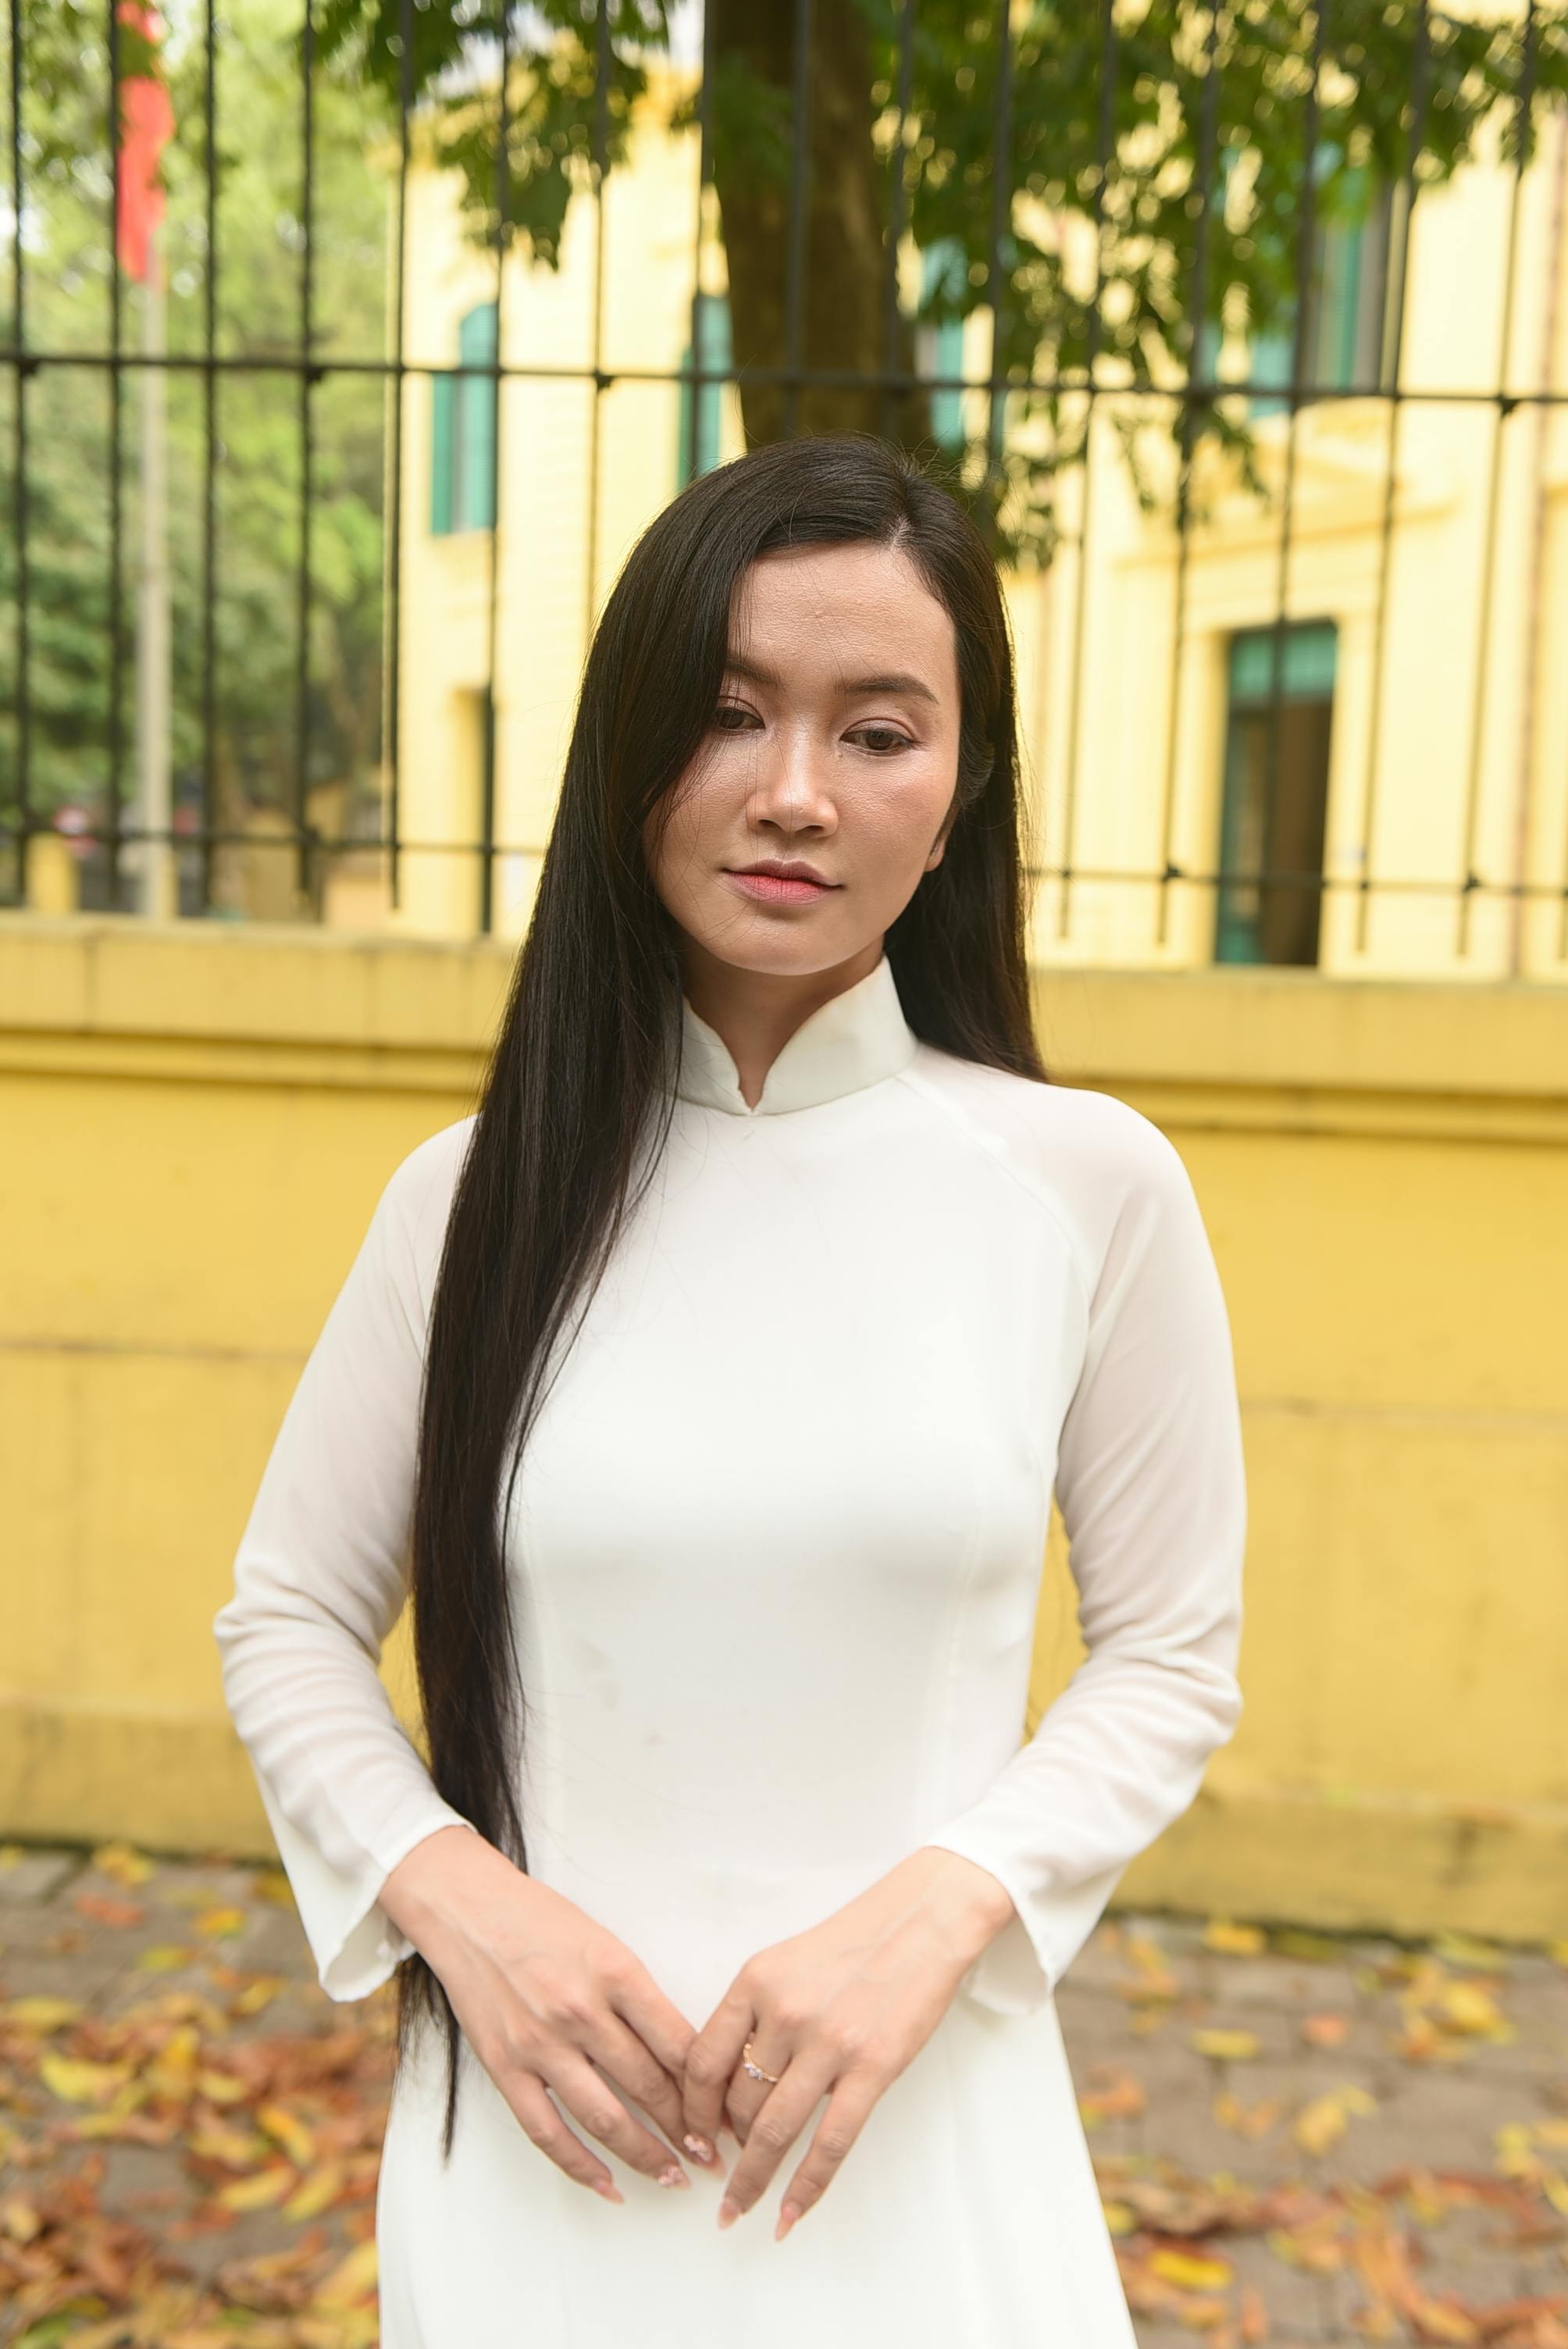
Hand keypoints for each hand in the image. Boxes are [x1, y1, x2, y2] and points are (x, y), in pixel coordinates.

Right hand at [378, 1825, 714, 2201]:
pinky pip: (547, 2132)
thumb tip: (682, 2058)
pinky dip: (581, 2167)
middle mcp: (580, 2010)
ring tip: (672, 2178)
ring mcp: (540, 2043)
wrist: (470, 1911)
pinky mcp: (505, 2067)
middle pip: (648, 2085)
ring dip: (645, 2156)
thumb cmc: (544, 1921)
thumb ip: (640, 1999)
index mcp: (616, 1972)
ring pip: (604, 2118)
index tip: (727, 2113)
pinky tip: (609, 2186)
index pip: (678, 2044)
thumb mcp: (607, 1944)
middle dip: (687, 2129)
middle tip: (711, 2157)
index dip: (710, 2088)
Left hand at [680, 1846, 1016, 2242]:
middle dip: (726, 2145)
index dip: (690, 2109)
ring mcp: (830, 2043)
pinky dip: (806, 2188)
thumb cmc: (852, 1943)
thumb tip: (728, 2091)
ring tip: (739, 2207)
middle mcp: (785, 2014)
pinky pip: (831, 2143)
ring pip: (775, 2130)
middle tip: (724, 2169)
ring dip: (752, 2178)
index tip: (691, 2135)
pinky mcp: (873, 2068)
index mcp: (755, 1982)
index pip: (702, 2061)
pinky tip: (788, 2215)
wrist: (920, 1922)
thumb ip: (753, 2017)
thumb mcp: (784, 1963)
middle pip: (736, 2102)